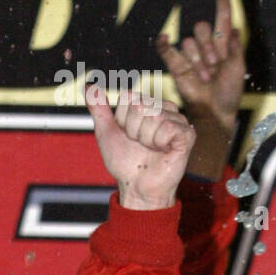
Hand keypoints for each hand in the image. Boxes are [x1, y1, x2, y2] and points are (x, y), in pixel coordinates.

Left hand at [87, 85, 194, 210]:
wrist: (137, 187)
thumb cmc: (125, 163)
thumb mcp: (106, 133)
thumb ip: (99, 109)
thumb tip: (88, 87)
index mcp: (147, 105)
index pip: (129, 97)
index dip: (122, 121)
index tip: (127, 136)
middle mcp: (163, 109)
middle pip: (140, 105)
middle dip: (133, 130)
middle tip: (140, 145)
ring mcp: (177, 120)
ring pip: (154, 116)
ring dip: (146, 139)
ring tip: (151, 149)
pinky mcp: (187, 133)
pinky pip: (168, 128)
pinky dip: (159, 143)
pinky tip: (163, 151)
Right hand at [157, 0, 243, 178]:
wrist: (213, 113)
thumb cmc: (229, 93)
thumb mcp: (239, 66)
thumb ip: (235, 45)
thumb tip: (232, 27)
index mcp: (225, 42)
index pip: (223, 13)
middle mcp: (208, 46)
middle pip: (205, 28)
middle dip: (210, 48)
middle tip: (214, 68)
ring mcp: (192, 56)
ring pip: (191, 42)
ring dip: (199, 61)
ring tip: (204, 78)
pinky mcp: (177, 67)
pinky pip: (169, 50)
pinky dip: (165, 44)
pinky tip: (162, 39)